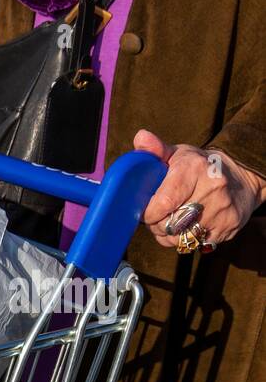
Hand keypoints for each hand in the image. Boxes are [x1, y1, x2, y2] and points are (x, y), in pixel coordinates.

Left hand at [134, 129, 265, 249]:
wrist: (241, 176)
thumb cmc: (200, 167)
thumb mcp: (179, 154)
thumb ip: (155, 149)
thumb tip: (140, 137)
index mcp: (195, 169)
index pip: (162, 203)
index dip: (148, 213)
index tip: (146, 210)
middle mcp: (212, 189)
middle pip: (168, 224)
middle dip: (156, 224)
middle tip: (158, 215)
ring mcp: (222, 210)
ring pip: (180, 238)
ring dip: (169, 235)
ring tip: (172, 220)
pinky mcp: (228, 227)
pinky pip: (194, 244)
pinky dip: (185, 240)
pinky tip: (188, 226)